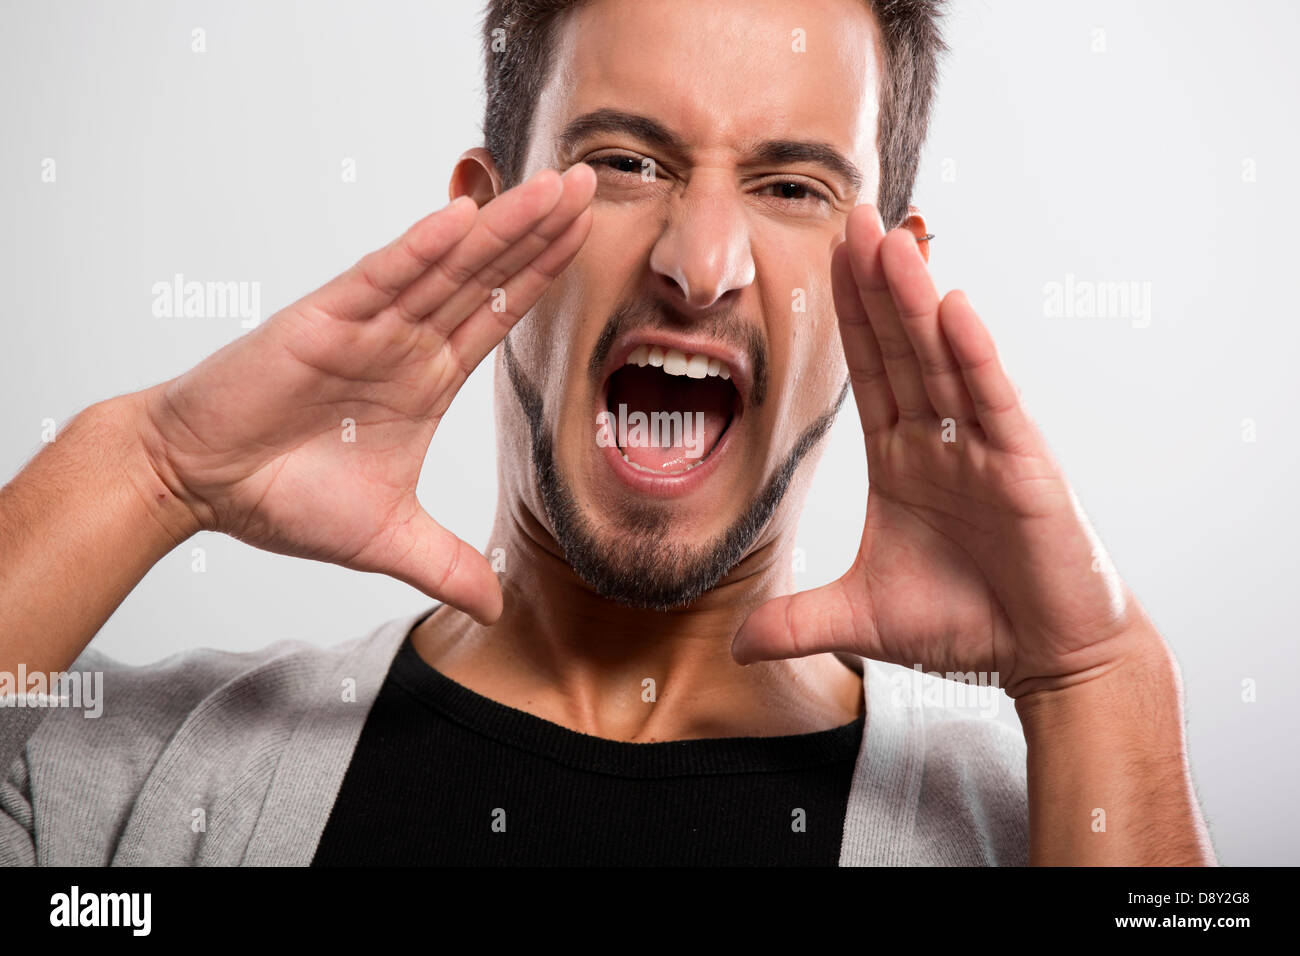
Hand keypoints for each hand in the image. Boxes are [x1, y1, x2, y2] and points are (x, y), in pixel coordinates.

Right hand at [139, 164, 595, 624]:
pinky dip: (419, 250)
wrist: (200, 484)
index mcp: (427, 377)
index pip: (501, 314)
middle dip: (542, 230)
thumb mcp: (388, 541)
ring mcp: (368, 326)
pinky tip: (461, 218)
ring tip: (553, 186)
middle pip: (488, 275)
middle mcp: (406, 341)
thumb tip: (495, 608)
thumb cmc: (283, 495)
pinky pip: (380, 280)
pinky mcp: (322, 323)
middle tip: (596, 181)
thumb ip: (447, 566)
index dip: (547, 275)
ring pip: (446, 267)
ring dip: (500, 226)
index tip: (594, 237)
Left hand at [732, 204, 1155, 696]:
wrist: (1045, 657)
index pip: (869, 373)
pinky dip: (973, 357)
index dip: (848, 317)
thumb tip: (735, 644)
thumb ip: (798, 621)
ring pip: (942, 361)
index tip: (824, 257)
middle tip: (850, 215)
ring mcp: (984, 449)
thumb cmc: (967, 624)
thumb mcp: (862, 620)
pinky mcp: (1024, 469)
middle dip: (875, 284)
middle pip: (901, 348)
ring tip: (890, 239)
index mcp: (903, 459)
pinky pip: (993, 403)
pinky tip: (951, 309)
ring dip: (915, 301)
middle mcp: (942, 441)